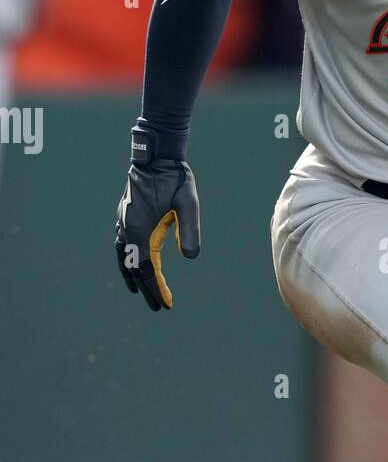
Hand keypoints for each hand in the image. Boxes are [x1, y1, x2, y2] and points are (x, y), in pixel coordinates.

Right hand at [115, 158, 200, 310]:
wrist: (156, 155)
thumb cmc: (174, 179)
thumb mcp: (189, 204)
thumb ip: (189, 230)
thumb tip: (191, 257)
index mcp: (141, 230)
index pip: (148, 270)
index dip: (157, 289)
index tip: (166, 305)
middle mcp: (128, 229)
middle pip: (134, 268)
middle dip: (146, 288)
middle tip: (156, 306)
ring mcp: (124, 221)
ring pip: (124, 256)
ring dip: (131, 274)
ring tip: (138, 289)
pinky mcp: (126, 214)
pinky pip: (123, 243)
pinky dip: (127, 258)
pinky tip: (134, 261)